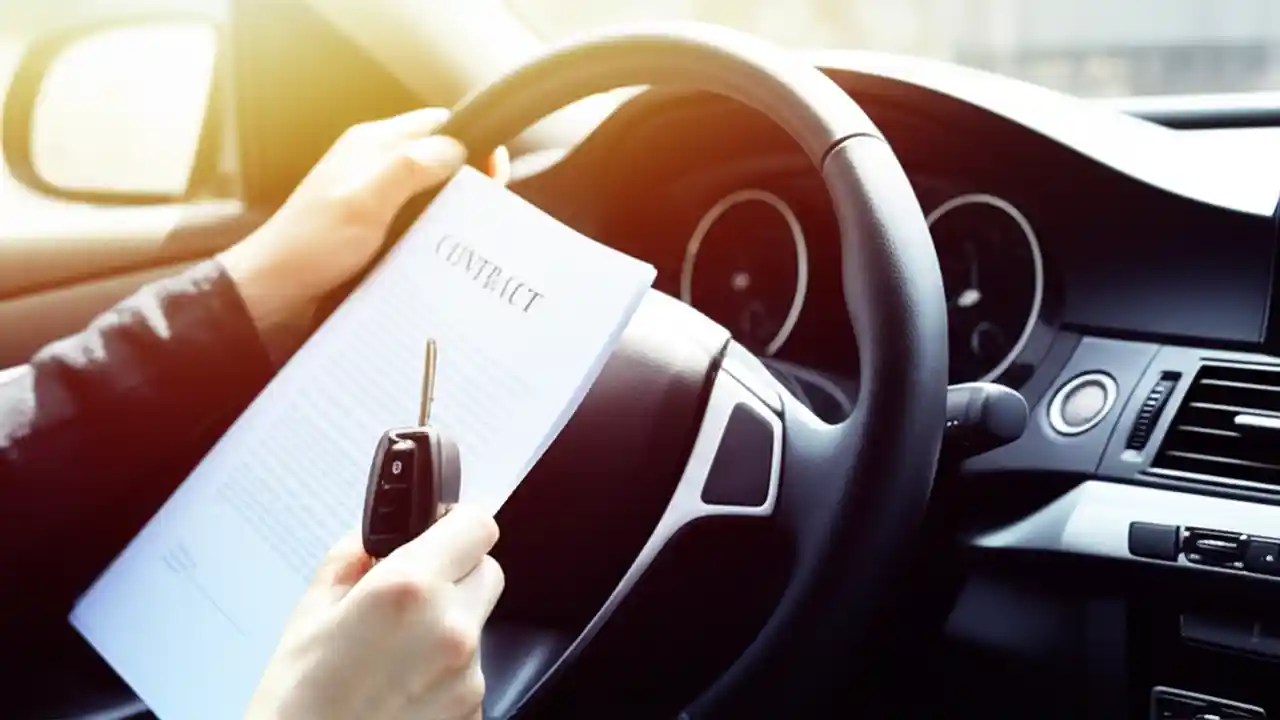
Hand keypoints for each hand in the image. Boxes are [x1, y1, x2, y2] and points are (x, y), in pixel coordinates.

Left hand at [219, 108, 506, 342]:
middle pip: (438, 158)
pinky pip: (415, 219)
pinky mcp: (372, 227)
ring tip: (471, 233)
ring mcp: (373, 196)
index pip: (437, 124)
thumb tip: (456, 148)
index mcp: (372, 145)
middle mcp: (374, 165)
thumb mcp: (366, 202)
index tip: (495, 169)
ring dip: (451, 208)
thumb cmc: (311, 245)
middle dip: (467, 178)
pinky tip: (442, 251)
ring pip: (429, 191)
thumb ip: (411, 168)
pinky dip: (433, 230)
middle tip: (489, 207)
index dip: (471, 140)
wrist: (272, 292)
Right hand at [247, 507, 503, 719]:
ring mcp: (468, 674)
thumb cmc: (296, 707)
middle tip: (411, 594)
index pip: (476, 526)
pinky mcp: (474, 711)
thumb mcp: (309, 615)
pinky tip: (401, 688)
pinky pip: (470, 671)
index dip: (457, 523)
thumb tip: (373, 541)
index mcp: (408, 590)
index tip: (441, 531)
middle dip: (455, 572)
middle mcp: (450, 628)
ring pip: (476, 624)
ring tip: (392, 656)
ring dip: (448, 626)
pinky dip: (445, 671)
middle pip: (487, 571)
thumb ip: (350, 561)